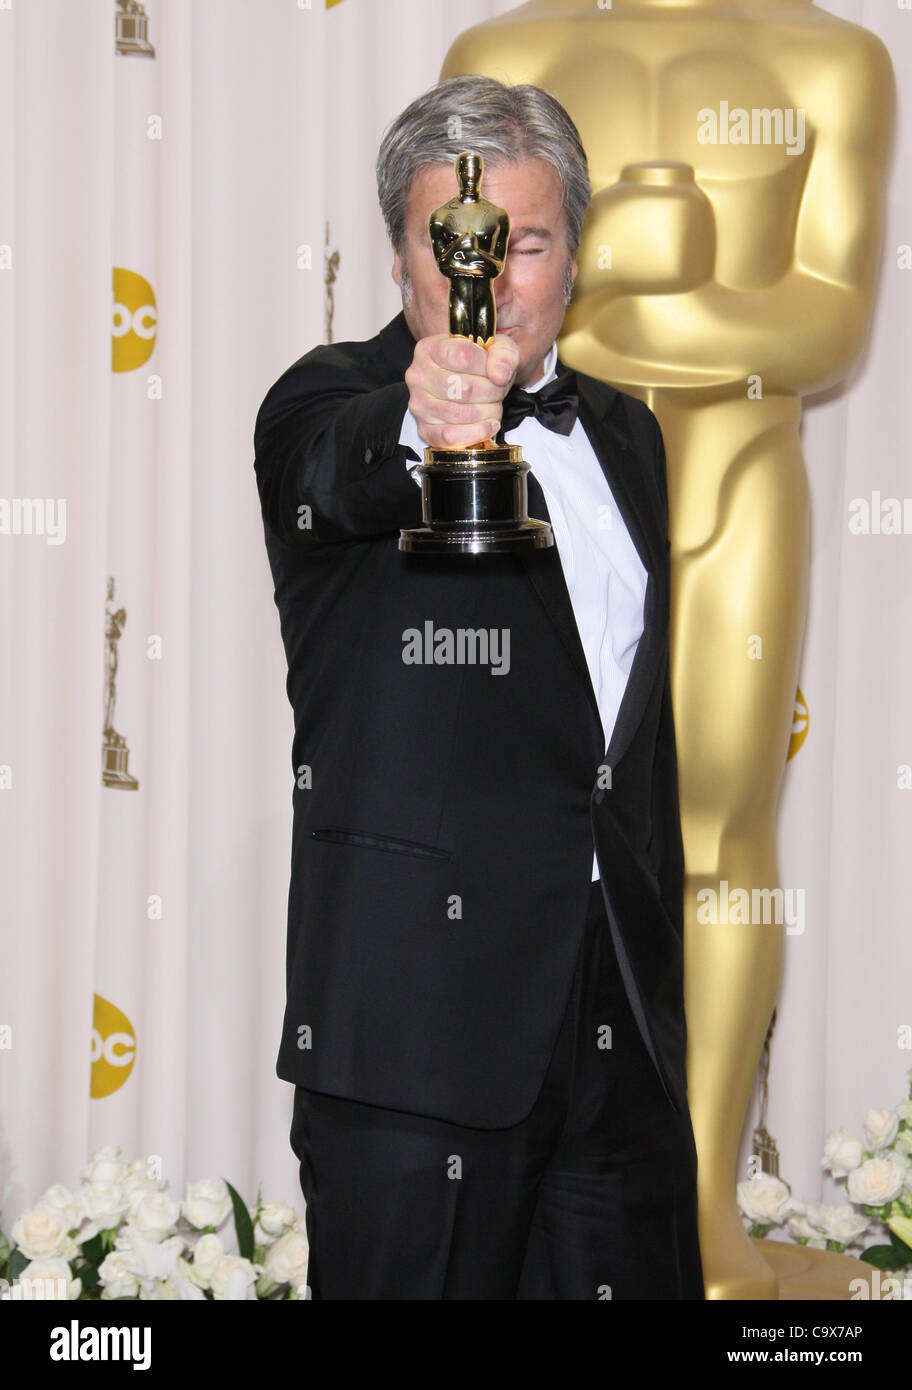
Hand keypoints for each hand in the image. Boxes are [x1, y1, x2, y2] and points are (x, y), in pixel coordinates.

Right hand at [404, 333, 519, 448]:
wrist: (469, 383)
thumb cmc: (480, 364)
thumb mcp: (497, 348)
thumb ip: (503, 355)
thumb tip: (499, 375)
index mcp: (430, 348)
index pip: (463, 356)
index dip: (487, 367)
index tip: (496, 371)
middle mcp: (418, 375)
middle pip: (463, 389)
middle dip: (491, 393)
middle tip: (498, 391)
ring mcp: (418, 404)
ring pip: (459, 414)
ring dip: (487, 413)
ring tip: (493, 406)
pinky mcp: (424, 428)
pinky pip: (449, 437)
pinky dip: (475, 434)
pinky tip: (488, 426)